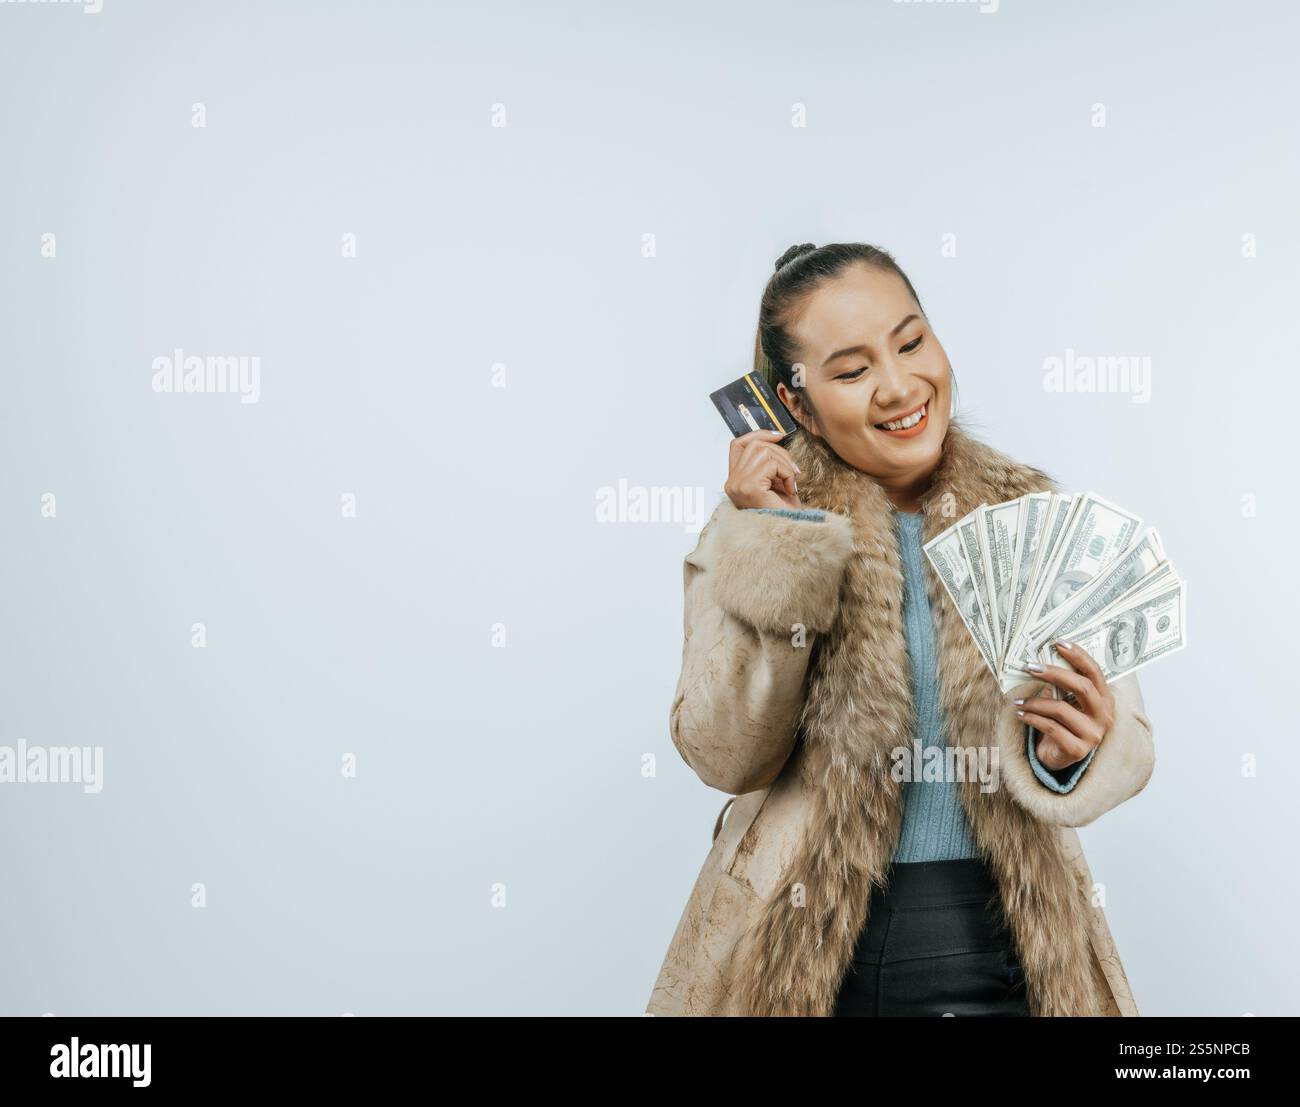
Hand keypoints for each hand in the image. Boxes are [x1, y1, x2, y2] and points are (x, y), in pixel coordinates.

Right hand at [724, 429, 802, 510]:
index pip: (737, 445)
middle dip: (780, 453)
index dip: (757, 435)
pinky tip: (790, 489)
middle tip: (793, 472)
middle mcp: (731, 482)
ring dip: (784, 464)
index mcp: (734, 480)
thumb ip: (767, 461)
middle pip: (754, 445)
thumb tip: (775, 437)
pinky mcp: (749, 487)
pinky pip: (771, 464)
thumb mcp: (773, 481)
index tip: (778, 437)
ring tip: (791, 482)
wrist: (789, 535)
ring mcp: (738, 484)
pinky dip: (787, 473)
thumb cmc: (783, 512)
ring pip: (764, 451)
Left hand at [1009, 639, 1115, 771]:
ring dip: (1035, 702)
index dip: (1078, 656)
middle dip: (1054, 673)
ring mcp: (1093, 735)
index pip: (1095, 672)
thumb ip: (1060, 682)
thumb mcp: (1065, 700)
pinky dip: (1032, 718)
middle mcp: (1104, 716)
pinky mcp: (1078, 750)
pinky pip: (1051, 728)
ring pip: (1061, 709)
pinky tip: (1020, 713)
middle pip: (1082, 687)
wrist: (1058, 755)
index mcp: (1105, 699)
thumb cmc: (1062, 722)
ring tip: (1017, 700)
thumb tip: (1039, 656)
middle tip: (1030, 666)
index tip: (1058, 642)